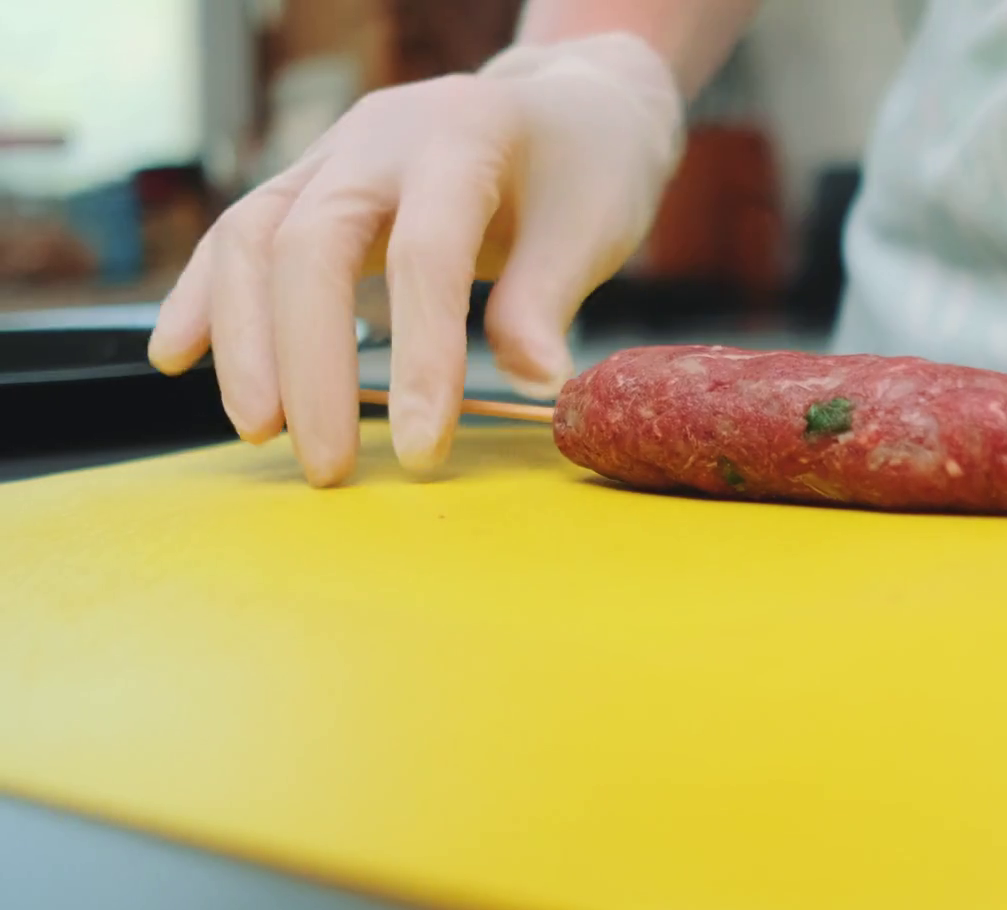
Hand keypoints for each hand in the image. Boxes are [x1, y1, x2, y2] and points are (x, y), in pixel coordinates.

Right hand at [148, 33, 683, 485]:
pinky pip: (240, 235)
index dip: (421, 357)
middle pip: (310, 244)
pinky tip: (178, 358)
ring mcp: (334, 155)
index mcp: (463, 136)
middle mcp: (381, 137)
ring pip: (253, 237)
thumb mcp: (590, 228)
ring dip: (245, 341)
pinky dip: (208, 299)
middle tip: (326, 465)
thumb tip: (533, 384)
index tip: (420, 450)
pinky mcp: (309, 182)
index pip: (425, 254)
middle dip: (308, 364)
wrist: (562, 109)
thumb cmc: (583, 170)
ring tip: (259, 432)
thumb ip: (546, 302)